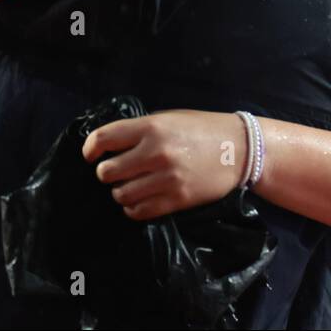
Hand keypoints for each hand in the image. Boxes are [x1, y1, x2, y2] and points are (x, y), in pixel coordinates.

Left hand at [81, 109, 247, 220]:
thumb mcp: (170, 118)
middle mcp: (155, 153)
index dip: (90, 148)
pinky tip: (138, 201)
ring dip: (120, 192)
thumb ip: (141, 131)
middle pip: (108, 171)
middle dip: (107, 173)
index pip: (104, 139)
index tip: (90, 156)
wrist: (240, 149)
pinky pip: (140, 211)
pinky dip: (132, 208)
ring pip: (120, 194)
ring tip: (129, 187)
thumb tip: (110, 145)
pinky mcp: (177, 200)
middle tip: (116, 172)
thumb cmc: (202, 129)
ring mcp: (166, 178)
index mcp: (151, 127)